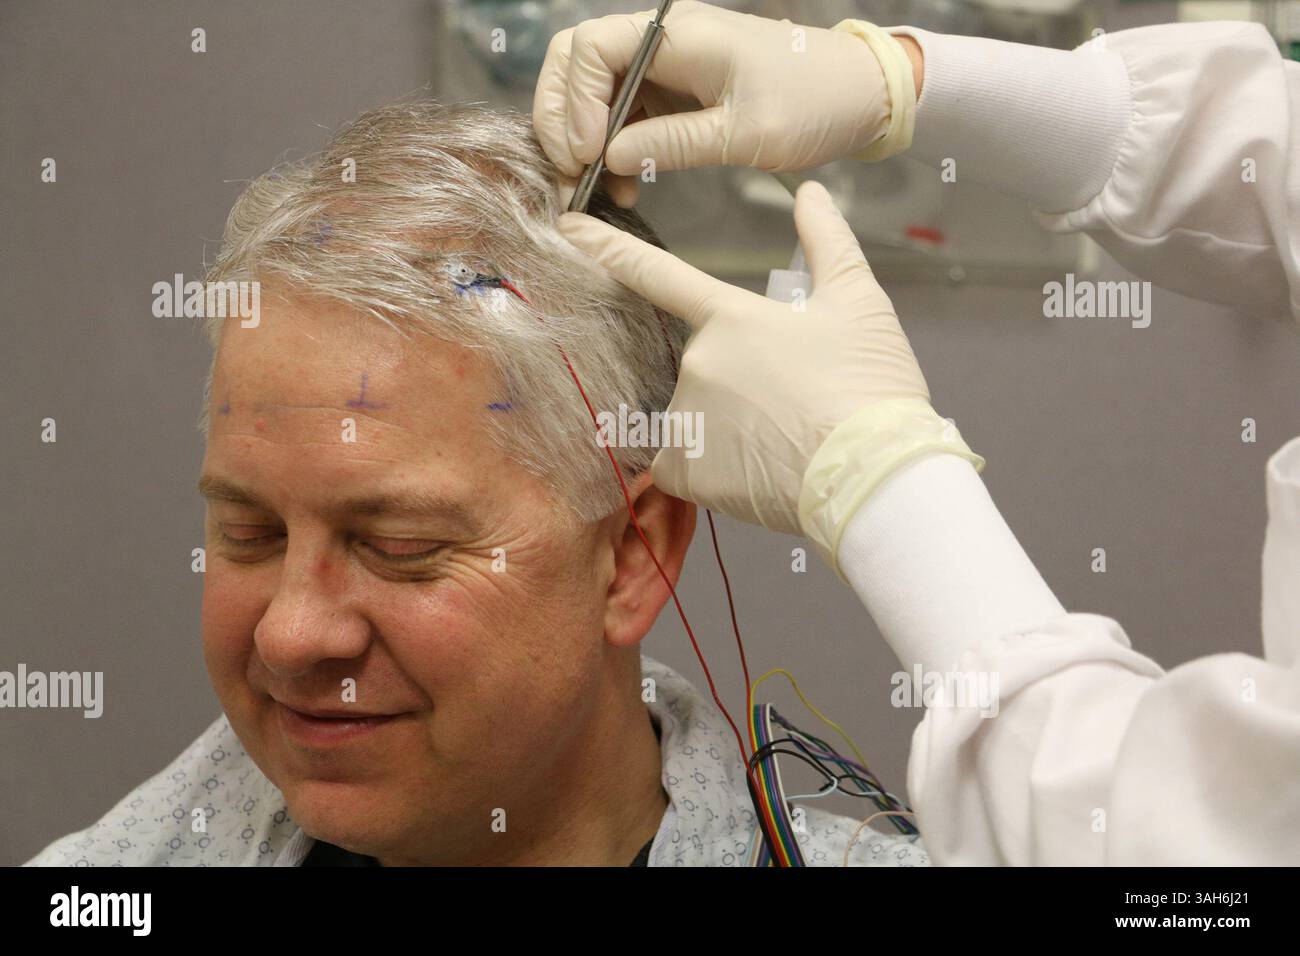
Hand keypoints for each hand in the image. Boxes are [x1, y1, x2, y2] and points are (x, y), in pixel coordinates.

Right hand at [534, 0, 907, 207]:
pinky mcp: (672, 92)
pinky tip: (623, 187)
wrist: (856, 96)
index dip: (574, 101)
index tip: (585, 153)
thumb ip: (673, 143)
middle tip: (570, 173)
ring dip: (582, 140)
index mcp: (678, 36)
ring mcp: (664, 66)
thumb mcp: (743, 133)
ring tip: (594, 190)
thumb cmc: (813, 103)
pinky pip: (622, 114)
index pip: (591, 48)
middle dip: (562, 118)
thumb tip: (609, 158)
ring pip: (592, 91)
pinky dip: (611, 150)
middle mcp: (662, 42)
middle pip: (576, 62)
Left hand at [556, 180, 929, 533]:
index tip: (567, 229)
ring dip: (726, 427)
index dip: (608, 249)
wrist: (872, 475)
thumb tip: (813, 193)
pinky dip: (709, 469)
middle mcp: (696, 362)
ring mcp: (686, 418)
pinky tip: (750, 473)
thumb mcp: (859, 302)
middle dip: (739, 383)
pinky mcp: (685, 470)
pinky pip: (681, 464)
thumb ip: (827, 241)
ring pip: (694, 417)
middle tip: (794, 406)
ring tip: (782, 444)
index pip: (655, 273)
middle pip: (700, 365)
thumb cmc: (870, 386)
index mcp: (729, 316)